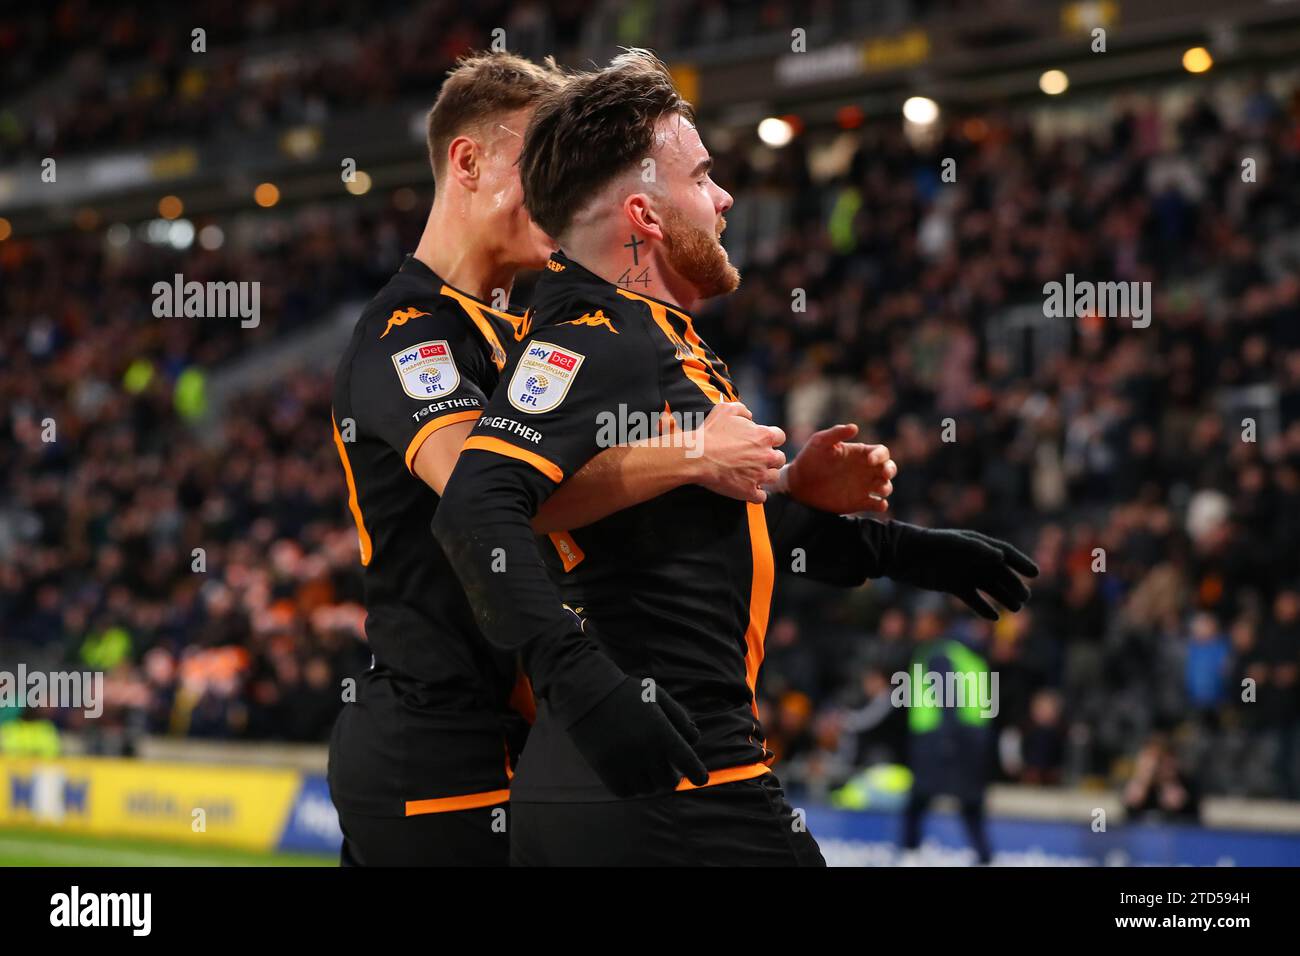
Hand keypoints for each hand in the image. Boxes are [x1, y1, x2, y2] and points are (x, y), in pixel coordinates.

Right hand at [567, 676, 709, 796]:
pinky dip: (631, 786)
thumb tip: (695, 741)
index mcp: (660, 731)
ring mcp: (623, 762)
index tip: (700, 779)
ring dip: (650, 780)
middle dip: (670, 775)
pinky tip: (630, 772)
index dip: (698, 774)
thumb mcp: (658, 696)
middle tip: (666, 766)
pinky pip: (625, 791)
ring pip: (647, 788)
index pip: (687, 762)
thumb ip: (680, 717)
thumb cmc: (626, 692)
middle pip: (667, 781)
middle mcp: (644, 750)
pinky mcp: (604, 769)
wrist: (587, 691)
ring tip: (644, 765)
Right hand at [686, 402, 785, 503]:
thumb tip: (749, 416)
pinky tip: (747, 489)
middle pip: (779, 459)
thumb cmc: (710, 433)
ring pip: (773, 477)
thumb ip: (742, 410)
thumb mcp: (725, 410)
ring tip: (752, 474)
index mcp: (763, 436)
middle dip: (770, 459)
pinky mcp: (749, 491)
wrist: (696, 456)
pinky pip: (761, 497)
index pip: (780, 437)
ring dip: (764, 476)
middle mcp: (766, 456)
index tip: (763, 443)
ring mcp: (759, 475)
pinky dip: (755, 494)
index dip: (772, 439)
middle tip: (757, 459)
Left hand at [786, 423, 895, 513]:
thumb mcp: (820, 442)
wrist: (799, 484)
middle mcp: (866, 469)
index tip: (870, 460)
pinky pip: (876, 504)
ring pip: (885, 486)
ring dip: (887, 488)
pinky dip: (881, 505)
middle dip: (890, 470)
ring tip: (879, 490)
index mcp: (860, 453)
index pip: (881, 452)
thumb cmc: (809, 458)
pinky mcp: (859, 502)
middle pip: (889, 468)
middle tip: (883, 474)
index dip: (880, 455)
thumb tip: (855, 427)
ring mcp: (863, 486)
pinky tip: (878, 504)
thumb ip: (836, 433)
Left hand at [892, 526, 1038, 619]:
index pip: (1005, 553)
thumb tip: (1001, 557)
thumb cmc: (929, 545)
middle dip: (1014, 584)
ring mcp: (964, 572)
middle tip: (1025, 598)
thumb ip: (977, 549)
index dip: (1021, 562)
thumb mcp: (954, 544)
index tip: (1036, 574)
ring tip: (1016, 608)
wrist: (902, 555)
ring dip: (1003, 597)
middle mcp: (973, 558)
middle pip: (1000, 573)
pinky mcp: (953, 585)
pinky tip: (993, 617)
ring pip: (990, 587)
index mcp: (977, 544)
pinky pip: (973, 598)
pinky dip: (982, 607)